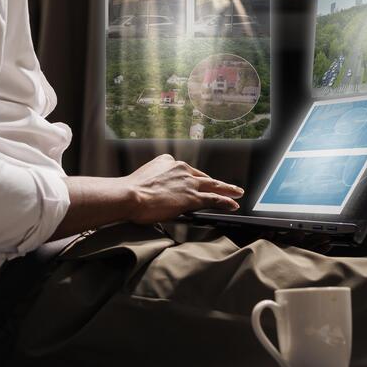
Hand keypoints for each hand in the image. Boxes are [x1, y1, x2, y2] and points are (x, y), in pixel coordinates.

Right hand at [121, 154, 242, 223]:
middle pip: (203, 176)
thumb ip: (157, 179)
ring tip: (237, 193)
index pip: (187, 171)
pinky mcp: (192, 197)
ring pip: (213, 185)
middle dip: (216, 182)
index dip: (195, 179)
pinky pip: (213, 198)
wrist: (130, 195)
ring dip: (227, 189)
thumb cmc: (132, 190)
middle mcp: (181, 169)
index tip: (199, 182)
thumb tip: (159, 190)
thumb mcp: (146, 176)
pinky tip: (232, 204)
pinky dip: (225, 201)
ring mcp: (188, 183)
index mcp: (169, 162)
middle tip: (228, 186)